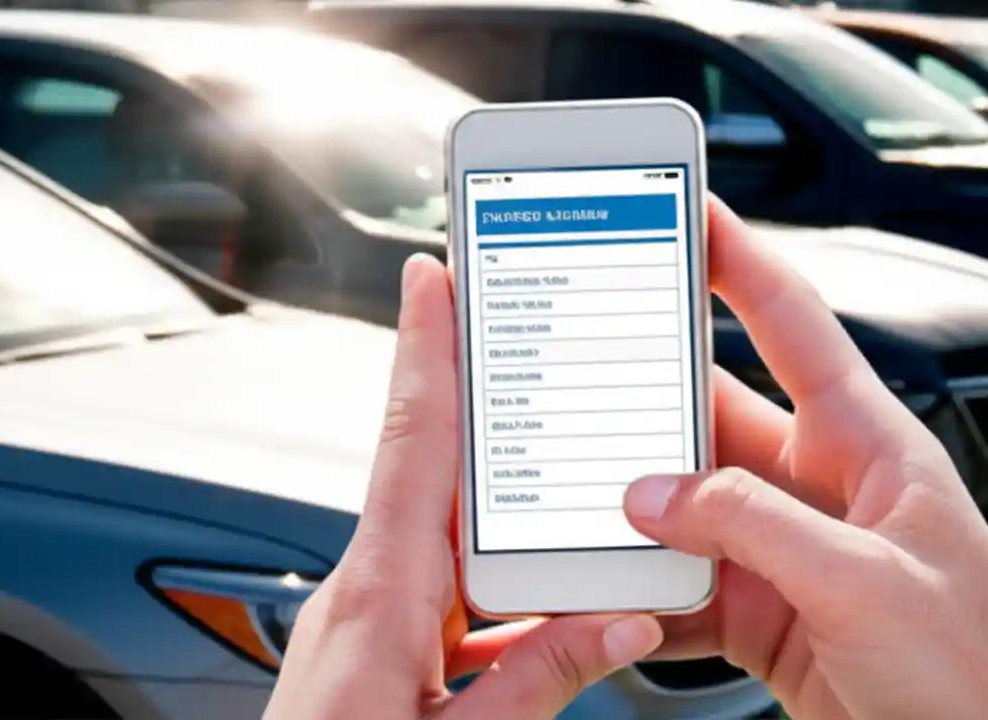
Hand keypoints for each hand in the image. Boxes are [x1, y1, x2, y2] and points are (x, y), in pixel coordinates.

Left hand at [264, 256, 662, 719]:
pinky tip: (544, 609)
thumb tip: (618, 618)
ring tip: (564, 494)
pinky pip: (448, 595)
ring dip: (502, 516)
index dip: (423, 351)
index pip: (412, 444)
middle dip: (476, 407)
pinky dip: (497, 589)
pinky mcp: (380, 652)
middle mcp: (369, 592)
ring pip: (449, 540)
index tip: (431, 275)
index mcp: (380, 597)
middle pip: (434, 476)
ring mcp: (372, 621)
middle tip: (517, 343)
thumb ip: (538, 680)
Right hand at [622, 199, 987, 719]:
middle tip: (581, 379)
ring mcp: (783, 547)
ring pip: (685, 503)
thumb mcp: (864, 580)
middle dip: (648, 404)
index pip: (795, 326)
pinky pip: (680, 579)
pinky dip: (640, 587)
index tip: (689, 215)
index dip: (741, 261)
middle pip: (714, 417)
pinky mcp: (759, 607)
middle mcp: (818, 485)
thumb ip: (753, 527)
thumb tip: (652, 496)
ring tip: (580, 503)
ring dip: (634, 508)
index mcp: (868, 445)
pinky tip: (612, 589)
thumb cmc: (971, 670)